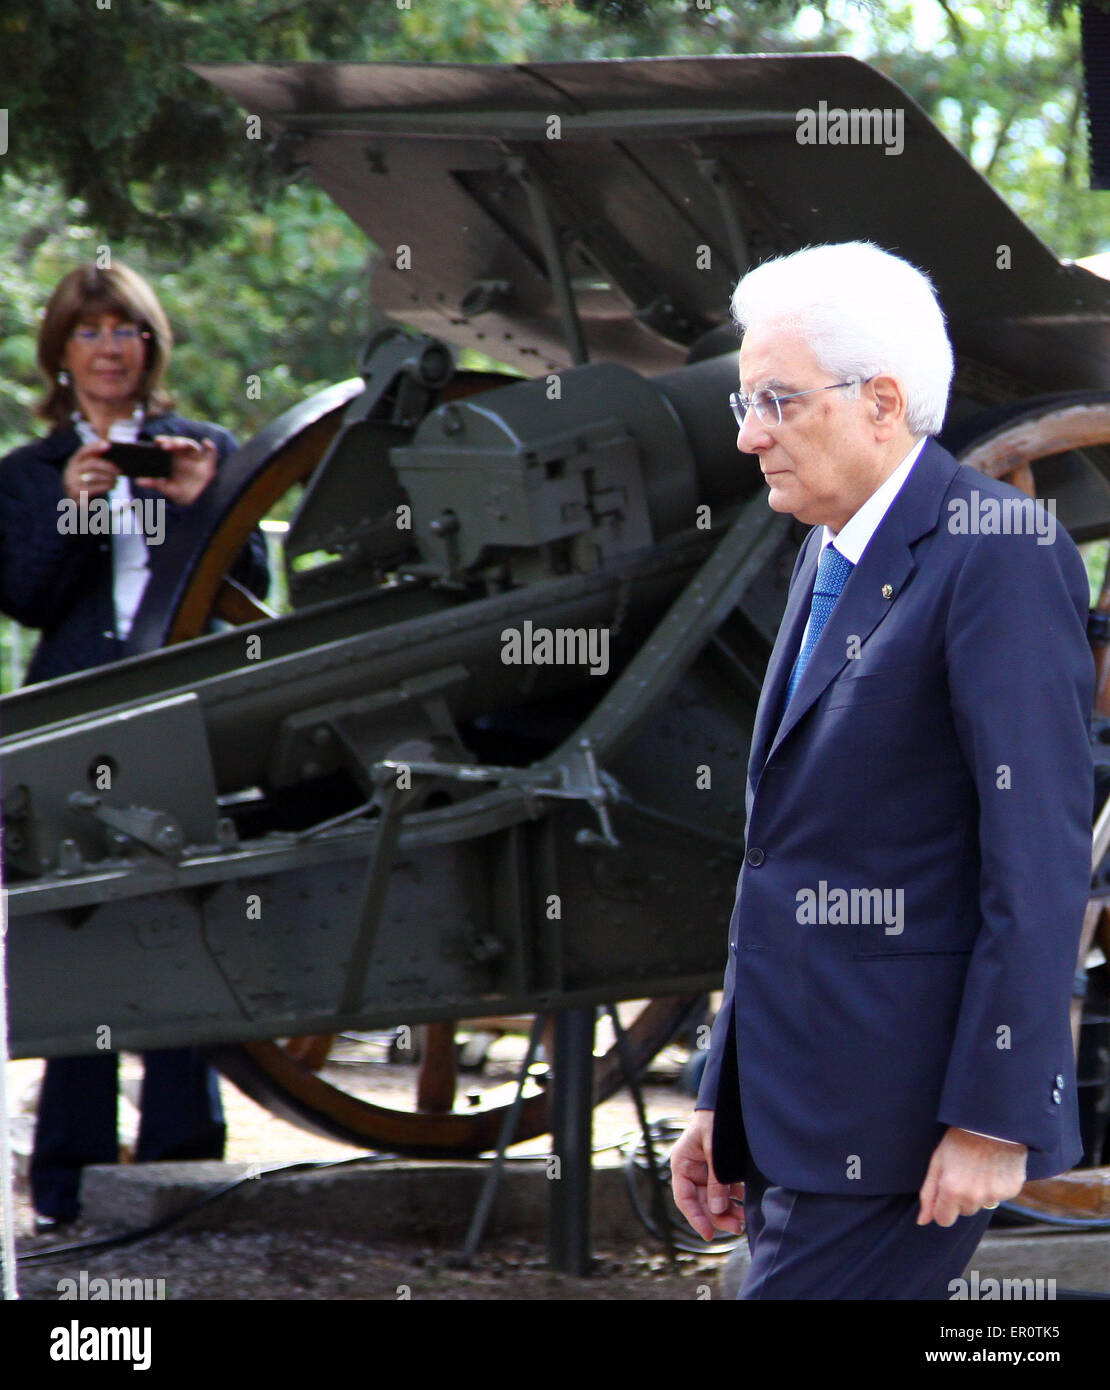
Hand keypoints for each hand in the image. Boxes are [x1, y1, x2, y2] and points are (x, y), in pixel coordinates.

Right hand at [63, 440, 117, 500]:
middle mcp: (70, 470)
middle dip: (108, 466)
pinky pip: (94, 488)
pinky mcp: (76, 493)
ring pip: (94, 476)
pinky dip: (105, 486)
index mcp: (74, 461)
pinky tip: (112, 486)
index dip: (96, 446)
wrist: (77, 501)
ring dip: (108, 478)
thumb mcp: (89, 471)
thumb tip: (113, 452)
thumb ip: (97, 461)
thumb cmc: (88, 483)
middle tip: (119, 470)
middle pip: (92, 463)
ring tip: (117, 480)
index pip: (84, 450)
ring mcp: (71, 482)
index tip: (108, 444)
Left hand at [136, 435, 216, 505]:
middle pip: (179, 443)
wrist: (199, 502)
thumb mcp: (168, 488)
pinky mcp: (209, 464)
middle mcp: (185, 456)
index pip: (168, 445)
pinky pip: (211, 453)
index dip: (163, 441)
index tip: (157, 441)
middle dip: (173, 442)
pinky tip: (207, 443)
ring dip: (185, 443)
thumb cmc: (183, 492)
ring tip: (179, 445)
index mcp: (174, 459)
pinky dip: (211, 447)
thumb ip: (155, 484)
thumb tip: (138, 481)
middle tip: (165, 445)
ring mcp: (197, 459)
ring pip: (192, 446)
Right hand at [669, 1109, 745, 1240]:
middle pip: (701, 1202)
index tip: (708, 1234)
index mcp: (682, 1163)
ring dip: (727, 1210)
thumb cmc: (715, 1119)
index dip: (695, 1218)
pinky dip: (734, 1198)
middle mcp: (691, 1170)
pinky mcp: (718, 1169)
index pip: (684, 1197)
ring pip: (713, 1199)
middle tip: (736, 1228)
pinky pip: (724, 1189)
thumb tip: (718, 1208)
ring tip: (744, 1220)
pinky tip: (746, 1205)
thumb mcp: (715, 1148)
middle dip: (717, 1217)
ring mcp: (704, 1170)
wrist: (726, 1100)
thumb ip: (716, 1178)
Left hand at [917, 1126, 1026, 1226]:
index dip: (942, 1207)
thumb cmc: (959, 1140)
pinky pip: (1000, 1196)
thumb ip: (928, 1194)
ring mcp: (995, 1195)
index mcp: (952, 1191)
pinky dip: (996, 1185)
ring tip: (979, 1165)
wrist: (991, 1123)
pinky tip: (994, 1166)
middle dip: (962, 1196)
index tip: (945, 1192)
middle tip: (963, 1170)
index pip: (944, 1220)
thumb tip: (922, 1221)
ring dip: (980, 1191)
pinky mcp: (1012, 1190)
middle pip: (964, 1211)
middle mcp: (974, 1198)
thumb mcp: (937, 1162)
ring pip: (983, 1203)